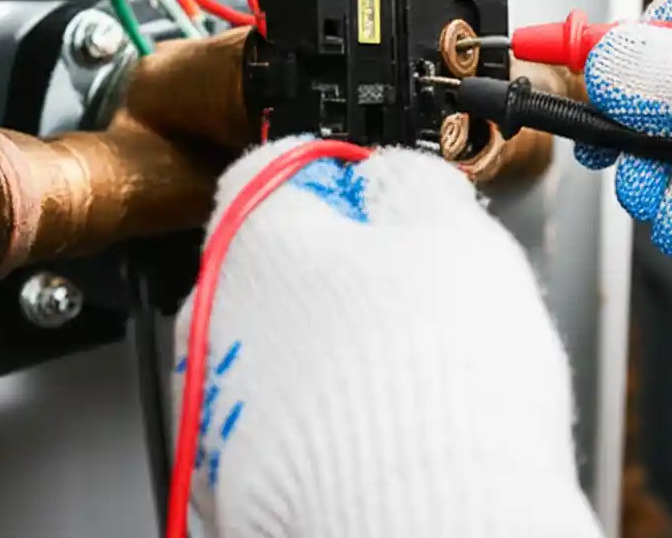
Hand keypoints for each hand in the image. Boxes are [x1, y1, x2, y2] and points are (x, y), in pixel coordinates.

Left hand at [172, 138, 601, 536]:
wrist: (435, 521)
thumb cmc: (444, 386)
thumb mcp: (457, 233)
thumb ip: (411, 180)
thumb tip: (393, 176)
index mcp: (257, 239)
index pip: (282, 169)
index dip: (349, 180)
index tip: (390, 203)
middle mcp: (214, 322)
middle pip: (276, 267)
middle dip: (343, 274)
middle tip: (420, 299)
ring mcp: (217, 410)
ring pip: (276, 350)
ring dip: (329, 351)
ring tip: (410, 378)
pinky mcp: (233, 483)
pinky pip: (278, 427)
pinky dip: (320, 424)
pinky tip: (382, 433)